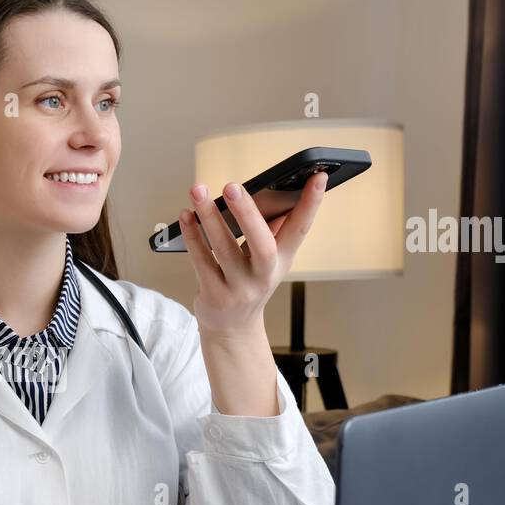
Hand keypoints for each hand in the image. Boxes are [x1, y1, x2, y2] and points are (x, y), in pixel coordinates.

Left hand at [178, 173, 327, 340]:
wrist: (232, 328)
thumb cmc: (249, 283)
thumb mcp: (268, 261)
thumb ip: (271, 228)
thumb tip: (272, 191)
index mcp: (282, 261)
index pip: (300, 229)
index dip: (311, 204)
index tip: (318, 176)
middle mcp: (264, 276)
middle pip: (262, 244)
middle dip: (247, 213)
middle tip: (232, 186)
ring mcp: (239, 288)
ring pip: (223, 249)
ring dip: (209, 217)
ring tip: (199, 191)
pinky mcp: (214, 294)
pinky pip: (201, 260)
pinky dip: (192, 235)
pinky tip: (186, 215)